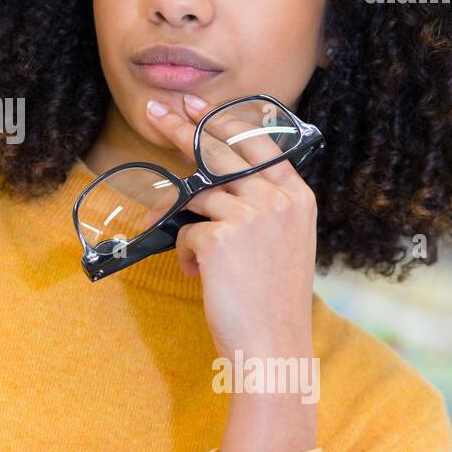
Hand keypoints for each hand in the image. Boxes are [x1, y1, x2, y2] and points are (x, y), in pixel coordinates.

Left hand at [145, 92, 319, 451]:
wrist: (271, 347)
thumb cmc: (270, 300)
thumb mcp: (281, 243)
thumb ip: (259, 207)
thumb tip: (208, 183)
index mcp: (297, 195)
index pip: (255, 142)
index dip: (219, 121)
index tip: (192, 105)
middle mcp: (278, 197)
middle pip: (218, 149)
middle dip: (180, 128)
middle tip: (153, 112)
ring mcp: (251, 214)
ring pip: (196, 195)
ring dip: (181, 220)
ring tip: (196, 257)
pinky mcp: (220, 236)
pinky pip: (184, 230)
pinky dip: (185, 254)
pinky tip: (199, 277)